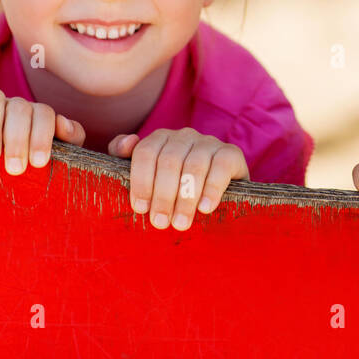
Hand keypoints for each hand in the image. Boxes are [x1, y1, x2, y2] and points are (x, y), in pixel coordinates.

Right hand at [0, 79, 85, 173]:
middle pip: (20, 109)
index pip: (44, 114)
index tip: (38, 163)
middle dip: (18, 140)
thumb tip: (62, 123)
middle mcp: (14, 105)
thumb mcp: (53, 155)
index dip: (42, 137)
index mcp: (37, 114)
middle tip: (15, 168)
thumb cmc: (27, 162)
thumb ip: (69, 139)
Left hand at [108, 127, 248, 230]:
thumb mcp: (149, 175)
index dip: (141, 181)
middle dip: (163, 195)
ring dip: (186, 198)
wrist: (218, 191)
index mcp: (161, 138)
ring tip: (181, 222)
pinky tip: (205, 208)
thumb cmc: (174, 186)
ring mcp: (209, 142)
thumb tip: (126, 143)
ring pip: (194, 166)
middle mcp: (184, 135)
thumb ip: (126, 157)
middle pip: (169, 160)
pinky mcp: (231, 153)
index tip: (140, 209)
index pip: (146, 152)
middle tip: (160, 222)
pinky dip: (212, 189)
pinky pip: (221, 167)